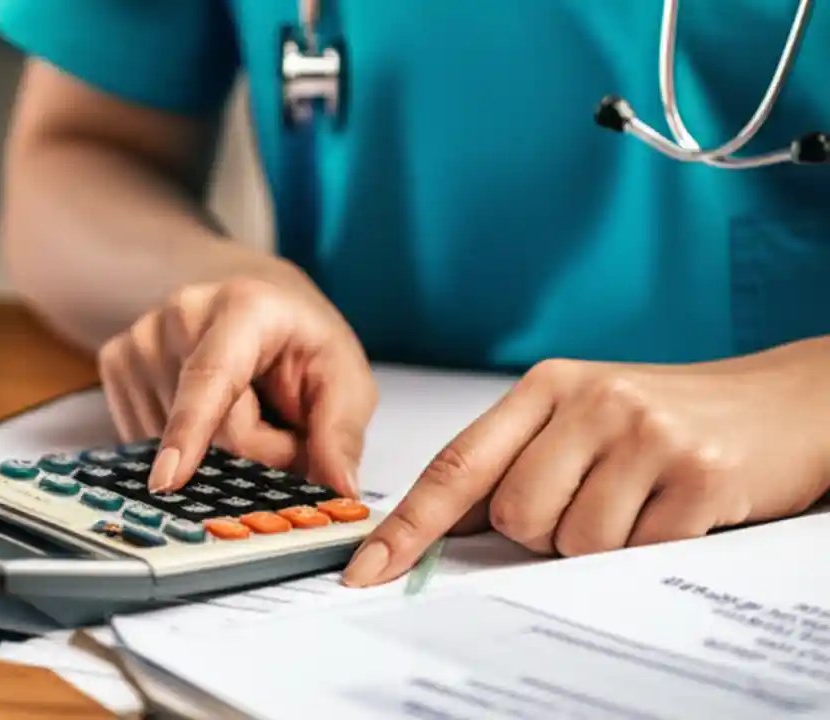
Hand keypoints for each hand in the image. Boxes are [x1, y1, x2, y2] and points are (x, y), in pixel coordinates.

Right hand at [97, 276, 376, 496]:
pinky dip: (183, 445)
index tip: (168, 479)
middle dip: (256, 452)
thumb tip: (341, 491)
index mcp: (243, 306)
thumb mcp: (344, 378)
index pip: (212, 377)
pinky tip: (206, 413)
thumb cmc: (301, 342)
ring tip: (243, 409)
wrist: (254, 303)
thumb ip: (340, 433)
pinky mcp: (114, 363)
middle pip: (210, 431)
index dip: (191, 431)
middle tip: (283, 426)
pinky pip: (146, 440)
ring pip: (174, 443)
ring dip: (218, 451)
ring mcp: (140, 339)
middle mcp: (181, 314)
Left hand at [343, 338, 829, 586]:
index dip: (408, 525)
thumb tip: (437, 531)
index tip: (368, 568)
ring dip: (602, 543)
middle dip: (545, 533)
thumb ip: (515, 463)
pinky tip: (676, 508)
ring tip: (641, 501)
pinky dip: (653, 546)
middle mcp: (591, 400)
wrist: (784, 402)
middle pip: (516, 518)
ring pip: (574, 543)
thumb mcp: (583, 419)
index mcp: (547, 386)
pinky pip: (639, 552)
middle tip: (597, 500)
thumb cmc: (669, 417)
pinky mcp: (699, 472)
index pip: (457, 465)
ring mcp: (646, 433)